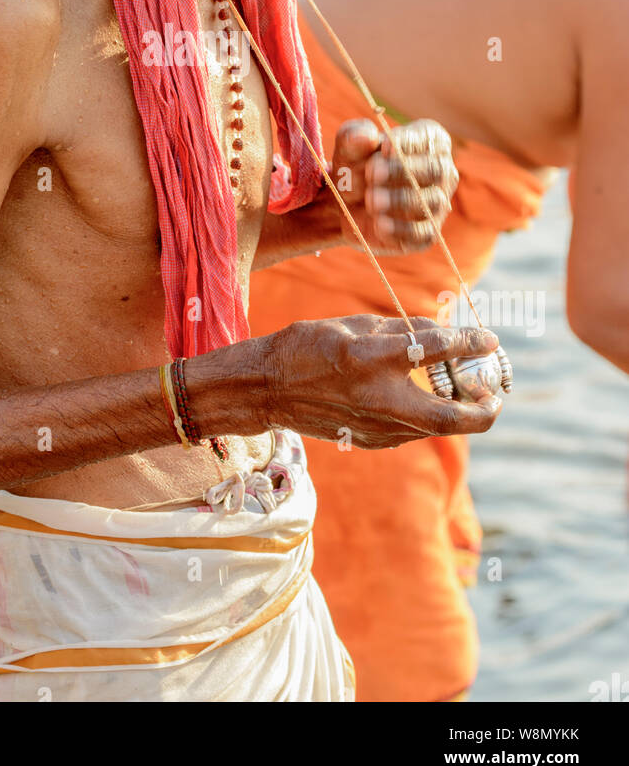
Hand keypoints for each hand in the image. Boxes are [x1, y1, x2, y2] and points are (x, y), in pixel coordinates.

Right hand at [261, 315, 501, 447]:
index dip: (470, 342)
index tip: (490, 339)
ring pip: (435, 427)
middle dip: (483, 409)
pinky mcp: (372, 441)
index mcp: (374, 357)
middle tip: (495, 394)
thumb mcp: (355, 325)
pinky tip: (426, 399)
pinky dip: (429, 415)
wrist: (270, 388)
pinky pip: (413, 429)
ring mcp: (377, 427)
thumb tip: (444, 332)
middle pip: (452, 417)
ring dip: (457, 412)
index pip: (437, 348)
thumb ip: (403, 329)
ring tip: (464, 391)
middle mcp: (379, 398)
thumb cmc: (310, 347)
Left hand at [324, 117, 457, 253]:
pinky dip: (401, 230)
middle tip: (371, 173)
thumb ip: (353, 137)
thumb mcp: (347, 149)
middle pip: (436, 169)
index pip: (429, 137)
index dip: (407, 142)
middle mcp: (440, 172)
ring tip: (371, 200)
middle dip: (403, 171)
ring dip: (400, 200)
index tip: (383, 148)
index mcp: (428, 141)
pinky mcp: (426, 233)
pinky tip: (379, 225)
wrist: (345, 206)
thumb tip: (368, 135)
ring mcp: (437, 204)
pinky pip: (423, 233)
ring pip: (431, 202)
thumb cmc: (354, 167)